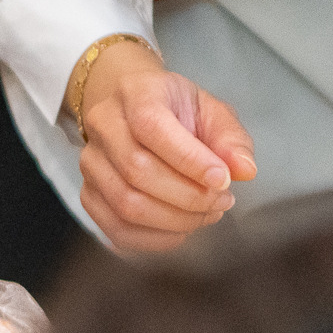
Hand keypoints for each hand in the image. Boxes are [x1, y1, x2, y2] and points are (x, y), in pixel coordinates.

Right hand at [74, 45, 257, 252]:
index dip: (189, 160)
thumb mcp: (211, 111)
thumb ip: (231, 139)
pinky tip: (182, 229)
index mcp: (135, 93)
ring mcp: (90, 162)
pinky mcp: (88, 194)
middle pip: (137, 171)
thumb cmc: (177, 111)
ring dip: (176, 220)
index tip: (224, 180)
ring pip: (126, 204)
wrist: (135, 111)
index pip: (151, 126)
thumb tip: (244, 170)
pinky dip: (155, 239)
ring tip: (207, 214)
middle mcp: (103, 124)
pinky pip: (117, 229)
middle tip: (222, 200)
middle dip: (189, 196)